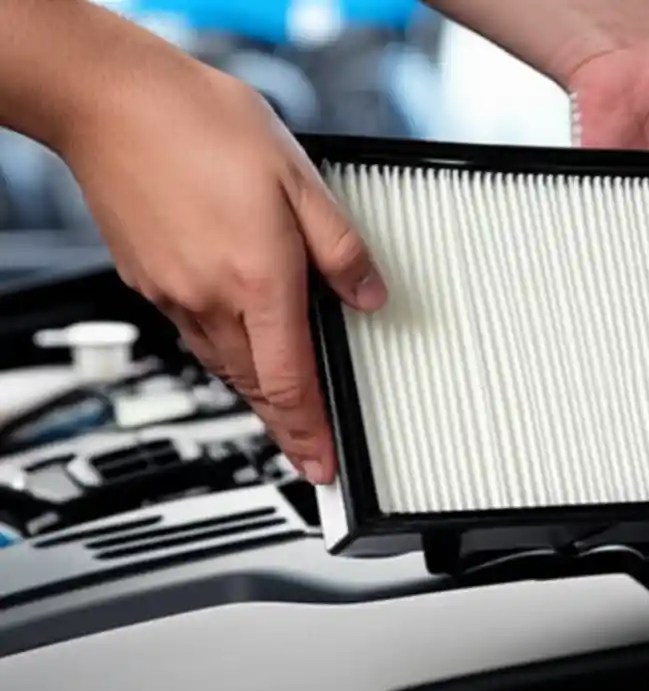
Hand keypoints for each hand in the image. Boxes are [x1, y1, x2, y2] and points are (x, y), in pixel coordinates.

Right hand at [59, 59, 384, 484]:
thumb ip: (341, 246)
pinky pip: (193, 333)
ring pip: (223, 364)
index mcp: (259, 280)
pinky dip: (223, 351)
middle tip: (309, 450)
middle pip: (256, 385)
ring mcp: (172, 291)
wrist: (111, 99)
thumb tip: (370, 294)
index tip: (322, 466)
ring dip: (257, 390)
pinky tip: (237, 340)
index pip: (291, 383)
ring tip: (283, 404)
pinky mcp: (146, 277)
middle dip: (287, 422)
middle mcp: (211, 298)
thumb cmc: (201, 125)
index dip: (310, 433)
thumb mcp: (299, 178)